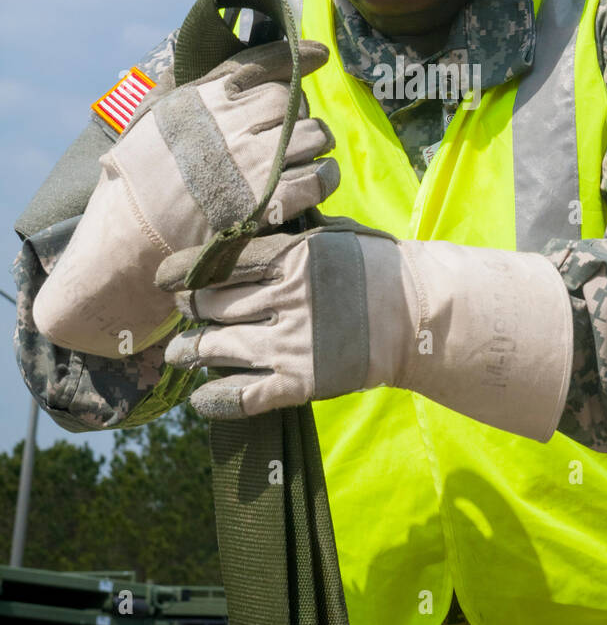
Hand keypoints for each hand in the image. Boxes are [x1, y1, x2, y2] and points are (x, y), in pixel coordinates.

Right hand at [33, 41, 338, 357]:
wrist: (124, 247)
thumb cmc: (128, 191)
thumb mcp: (138, 130)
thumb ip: (162, 97)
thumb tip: (174, 70)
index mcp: (198, 102)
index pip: (256, 64)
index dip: (293, 57)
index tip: (319, 55)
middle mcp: (225, 125)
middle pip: (287, 100)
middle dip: (297, 112)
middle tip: (297, 130)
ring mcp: (247, 164)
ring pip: (310, 134)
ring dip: (316, 142)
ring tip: (311, 154)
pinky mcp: (264, 204)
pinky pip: (316, 178)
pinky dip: (325, 177)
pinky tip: (321, 180)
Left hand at [155, 219, 573, 442]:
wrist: (420, 312)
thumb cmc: (381, 266)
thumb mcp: (335, 234)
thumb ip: (293, 235)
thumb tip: (255, 225)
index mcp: (291, 255)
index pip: (222, 261)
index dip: (185, 272)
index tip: (166, 279)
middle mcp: (284, 296)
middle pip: (214, 303)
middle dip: (189, 309)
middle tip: (178, 313)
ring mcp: (291, 340)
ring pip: (219, 347)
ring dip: (191, 352)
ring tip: (177, 355)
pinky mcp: (302, 380)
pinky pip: (247, 393)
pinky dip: (218, 399)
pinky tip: (201, 399)